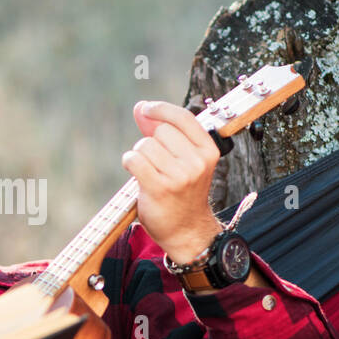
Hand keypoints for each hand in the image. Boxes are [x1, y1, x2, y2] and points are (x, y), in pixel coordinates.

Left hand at [121, 100, 222, 264]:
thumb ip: (163, 131)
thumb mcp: (184, 160)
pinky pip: (134, 159)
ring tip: (149, 172)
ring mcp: (180, 176)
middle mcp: (197, 162)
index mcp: (208, 151)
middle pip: (160, 130)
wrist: (187, 231)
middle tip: (157, 163)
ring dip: (139, 155)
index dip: (161, 109)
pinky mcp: (160, 188)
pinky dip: (129, 163)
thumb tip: (141, 107)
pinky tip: (136, 173)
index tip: (146, 108)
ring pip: (145, 145)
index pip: (183, 117)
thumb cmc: (182, 193)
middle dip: (151, 142)